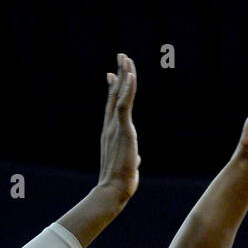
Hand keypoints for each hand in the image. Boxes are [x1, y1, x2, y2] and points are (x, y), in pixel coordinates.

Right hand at [98, 52, 139, 201]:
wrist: (113, 190)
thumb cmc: (120, 182)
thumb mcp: (129, 166)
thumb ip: (132, 158)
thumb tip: (136, 160)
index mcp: (112, 133)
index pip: (112, 107)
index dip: (113, 89)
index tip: (112, 75)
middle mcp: (110, 127)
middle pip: (115, 95)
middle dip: (119, 74)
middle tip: (121, 57)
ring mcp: (115, 127)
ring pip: (120, 96)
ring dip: (124, 75)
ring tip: (125, 58)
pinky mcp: (123, 130)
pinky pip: (124, 106)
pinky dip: (127, 90)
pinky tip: (130, 75)